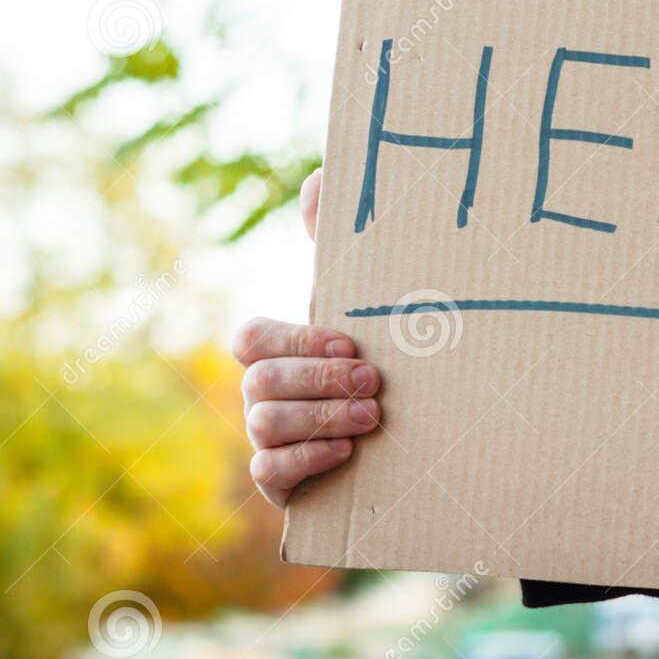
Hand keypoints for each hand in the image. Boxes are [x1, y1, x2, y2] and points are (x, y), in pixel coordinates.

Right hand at [231, 169, 381, 506]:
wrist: (405, 434)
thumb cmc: (374, 356)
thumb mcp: (361, 303)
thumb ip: (335, 245)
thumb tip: (321, 177)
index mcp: (277, 348)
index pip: (253, 337)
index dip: (295, 339)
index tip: (349, 339)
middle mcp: (263, 392)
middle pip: (260, 382)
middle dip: (317, 380)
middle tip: (374, 380)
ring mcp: (266, 438)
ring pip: (264, 425)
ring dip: (321, 418)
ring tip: (372, 416)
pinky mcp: (280, 481)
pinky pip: (268, 473)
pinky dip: (306, 461)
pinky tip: (348, 454)